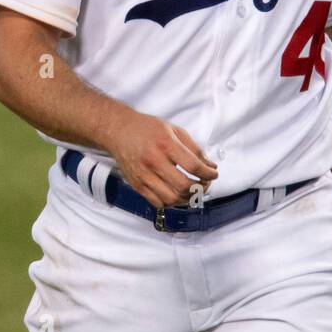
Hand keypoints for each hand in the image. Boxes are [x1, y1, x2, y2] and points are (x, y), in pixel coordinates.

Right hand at [99, 111, 217, 208]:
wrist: (119, 131)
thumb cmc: (147, 129)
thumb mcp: (174, 130)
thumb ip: (194, 148)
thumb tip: (210, 166)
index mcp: (166, 144)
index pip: (193, 166)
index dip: (208, 174)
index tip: (213, 174)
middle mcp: (154, 161)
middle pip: (184, 185)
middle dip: (200, 188)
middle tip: (205, 184)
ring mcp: (144, 175)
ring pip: (171, 198)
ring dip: (187, 198)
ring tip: (192, 191)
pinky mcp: (137, 185)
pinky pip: (158, 202)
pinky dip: (172, 202)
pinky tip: (177, 194)